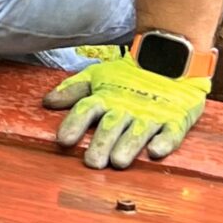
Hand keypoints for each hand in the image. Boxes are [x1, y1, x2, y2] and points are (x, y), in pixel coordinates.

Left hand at [44, 54, 210, 169]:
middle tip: (92, 162)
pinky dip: (165, 141)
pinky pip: (171, 132)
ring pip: (138, 131)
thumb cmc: (129, 74)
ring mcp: (152, 114)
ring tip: (119, 161)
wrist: (171, 60)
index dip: (74, 123)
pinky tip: (155, 151)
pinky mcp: (176, 120)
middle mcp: (126, 107)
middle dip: (101, 143)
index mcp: (106, 97)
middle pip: (111, 125)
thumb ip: (73, 90)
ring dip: (128, 145)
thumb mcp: (98, 76)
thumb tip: (47, 102)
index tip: (63, 140)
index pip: (86, 108)